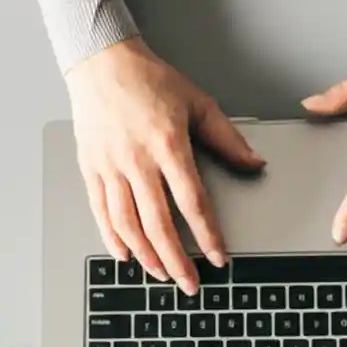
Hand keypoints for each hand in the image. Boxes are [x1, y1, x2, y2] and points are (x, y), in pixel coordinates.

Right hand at [67, 38, 264, 293]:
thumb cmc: (150, 80)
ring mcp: (111, 166)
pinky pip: (101, 211)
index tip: (217, 258)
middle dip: (176, 260)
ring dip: (146, 255)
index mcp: (168, 145)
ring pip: (127, 224)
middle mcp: (137, 160)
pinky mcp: (91, 168)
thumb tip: (256, 164)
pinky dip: (113, 238)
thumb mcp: (198, 103)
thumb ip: (228, 138)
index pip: (192, 202)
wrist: (102, 63)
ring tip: (161, 274)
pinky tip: (125, 255)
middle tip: (189, 284)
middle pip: (158, 223)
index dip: (207, 235)